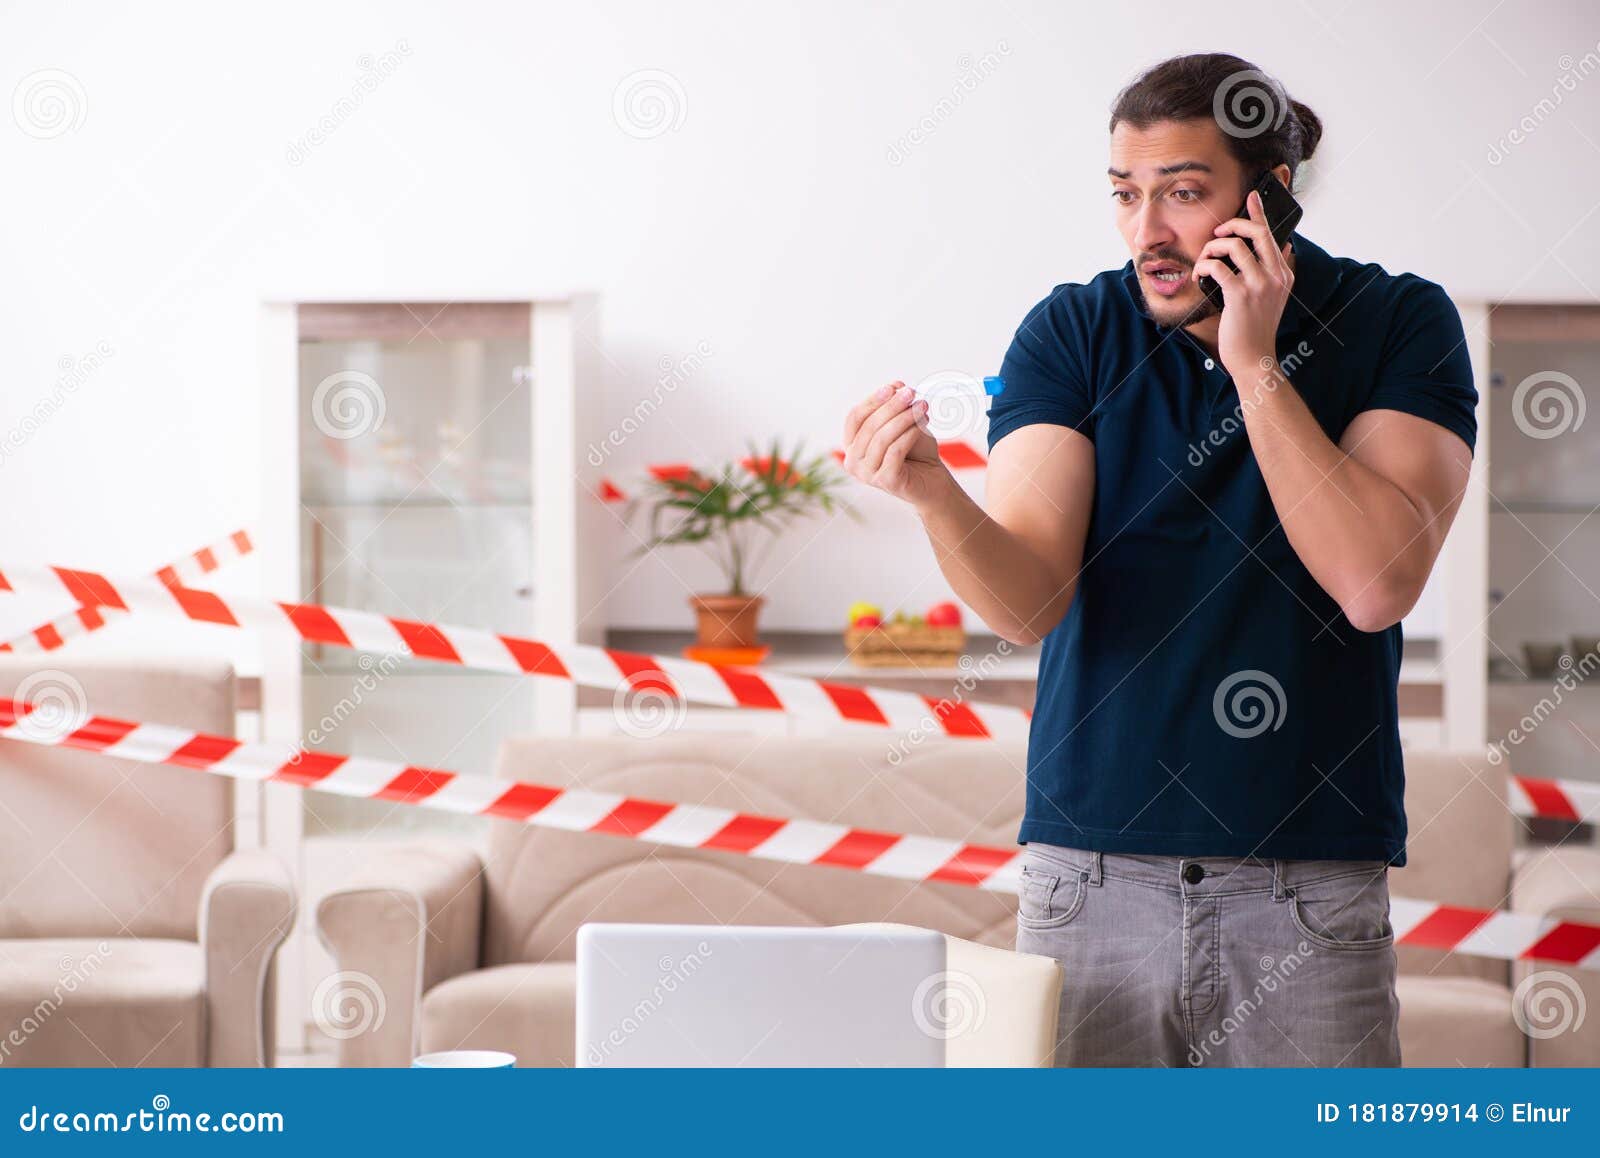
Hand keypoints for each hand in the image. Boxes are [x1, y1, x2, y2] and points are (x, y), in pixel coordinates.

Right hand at [841, 381, 953, 510]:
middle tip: (911, 393)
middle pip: (869, 426)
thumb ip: (897, 408)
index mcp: (852, 445)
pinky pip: (895, 451)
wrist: (932, 480)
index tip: (893, 387)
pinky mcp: (885, 481)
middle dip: (892, 406)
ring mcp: (867, 474)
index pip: (855, 417)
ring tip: (922, 406)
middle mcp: (853, 462)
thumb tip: (897, 387)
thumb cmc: (916, 452)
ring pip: (882, 438)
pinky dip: (910, 434)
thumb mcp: (904, 424)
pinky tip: (922, 425)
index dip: (873, 400)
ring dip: (904, 418)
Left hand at [1193, 188, 1294, 380]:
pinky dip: (1203, 266)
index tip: (1252, 195)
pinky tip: (1198, 275)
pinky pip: (1218, 266)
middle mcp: (1275, 275)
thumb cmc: (1256, 327)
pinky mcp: (1240, 295)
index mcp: (1283, 273)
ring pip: (1233, 246)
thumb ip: (1277, 270)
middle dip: (1232, 224)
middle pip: (1256, 232)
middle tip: (1216, 232)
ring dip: (1211, 249)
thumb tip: (1285, 246)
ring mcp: (1260, 284)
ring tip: (1204, 262)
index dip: (1260, 212)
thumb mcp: (1275, 296)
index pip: (1272, 234)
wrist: (1254, 358)